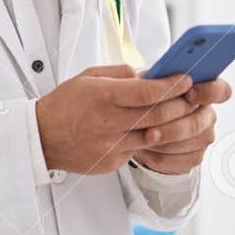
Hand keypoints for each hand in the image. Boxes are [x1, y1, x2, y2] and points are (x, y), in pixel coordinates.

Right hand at [35, 64, 196, 175]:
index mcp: (102, 96)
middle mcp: (108, 122)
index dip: (172, 86)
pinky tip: (153, 130)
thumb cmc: (64, 104)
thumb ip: (121, 73)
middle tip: (192, 97)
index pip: (147, 92)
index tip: (187, 80)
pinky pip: (139, 149)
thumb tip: (151, 74)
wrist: (41, 137)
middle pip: (157, 115)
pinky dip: (148, 139)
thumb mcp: (88, 77)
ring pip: (153, 135)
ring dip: (171, 125)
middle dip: (180, 105)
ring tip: (181, 115)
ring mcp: (111, 145)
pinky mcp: (112, 161)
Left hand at [131, 77, 231, 174]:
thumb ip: (149, 79)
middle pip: (198, 123)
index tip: (189, 94)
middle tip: (149, 131)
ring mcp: (204, 138)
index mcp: (202, 92)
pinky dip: (159, 156)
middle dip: (171, 128)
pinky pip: (178, 160)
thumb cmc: (146, 103)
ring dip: (162, 143)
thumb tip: (138, 74)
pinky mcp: (194, 157)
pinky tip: (145, 150)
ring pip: (187, 144)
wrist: (140, 131)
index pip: (220, 90)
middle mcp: (208, 115)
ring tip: (140, 139)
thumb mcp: (146, 86)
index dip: (209, 92)